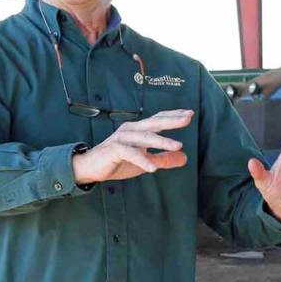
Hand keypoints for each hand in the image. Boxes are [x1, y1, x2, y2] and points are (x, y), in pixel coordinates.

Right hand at [72, 109, 192, 184]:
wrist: (90, 168)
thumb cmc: (117, 162)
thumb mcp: (145, 161)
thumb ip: (164, 159)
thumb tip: (184, 158)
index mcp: (138, 130)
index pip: (158, 119)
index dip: (173, 115)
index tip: (189, 113)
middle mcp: (131, 130)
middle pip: (153, 122)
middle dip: (171, 120)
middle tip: (187, 119)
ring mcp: (122, 138)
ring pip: (144, 137)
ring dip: (162, 141)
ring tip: (178, 146)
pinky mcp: (114, 149)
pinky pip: (130, 154)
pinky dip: (142, 160)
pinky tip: (153, 168)